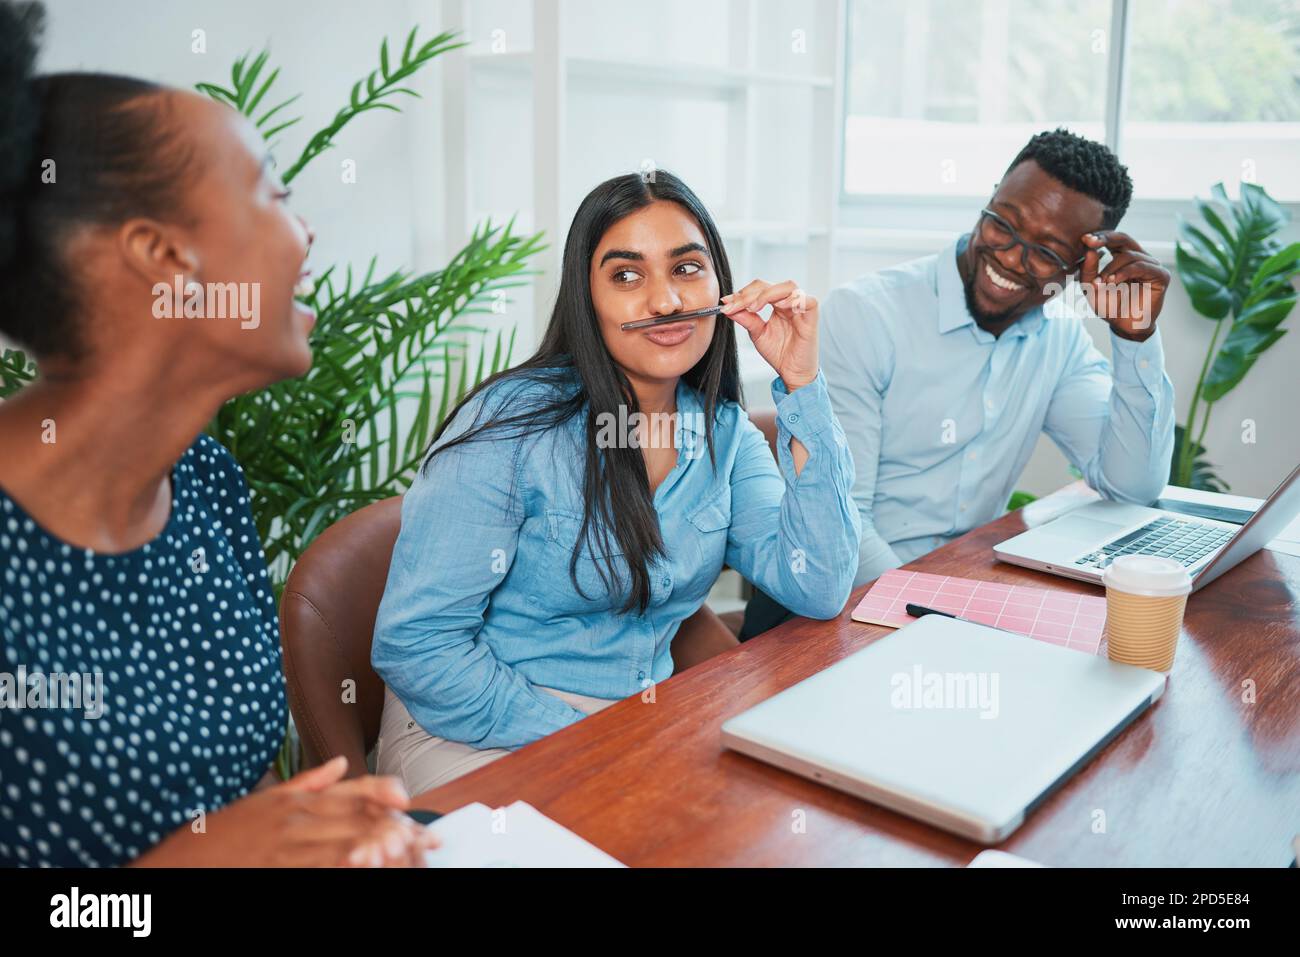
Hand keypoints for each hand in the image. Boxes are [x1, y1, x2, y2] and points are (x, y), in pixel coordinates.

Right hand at [133, 756, 439, 866]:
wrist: (173, 865)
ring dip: (379, 846)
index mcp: (295, 800)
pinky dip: (345, 865)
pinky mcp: (278, 870)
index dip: (385, 795)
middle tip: (424, 837)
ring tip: (406, 849)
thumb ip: (306, 782)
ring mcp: (286, 846)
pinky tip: (365, 865)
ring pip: (345, 842)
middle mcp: (295, 818)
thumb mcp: (261, 801)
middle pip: (358, 818)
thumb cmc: (216, 838)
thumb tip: (340, 764)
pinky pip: (320, 868)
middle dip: (394, 828)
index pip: (352, 790)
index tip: (410, 803)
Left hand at [721, 279, 818, 390]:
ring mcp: (802, 309)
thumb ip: (746, 319)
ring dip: (768, 294)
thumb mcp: (757, 334)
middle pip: (771, 285)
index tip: (726, 302)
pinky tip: (779, 306)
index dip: (742, 293)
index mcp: (777, 304)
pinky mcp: (812, 318)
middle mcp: (789, 303)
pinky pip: (808, 301)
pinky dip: (793, 300)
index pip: (760, 289)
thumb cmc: (779, 353)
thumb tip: (728, 307)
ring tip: (753, 307)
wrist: (792, 373)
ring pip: (788, 287)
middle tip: (735, 305)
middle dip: (750, 293)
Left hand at [1079, 231, 1169, 340]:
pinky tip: (1113, 282)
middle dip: (1105, 239)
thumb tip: (1090, 250)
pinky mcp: (1161, 275)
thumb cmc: (1109, 306)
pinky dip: (1124, 273)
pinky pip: (1141, 266)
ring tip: (1100, 283)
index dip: (1100, 236)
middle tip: (1089, 243)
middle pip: (1124, 238)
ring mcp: (1152, 265)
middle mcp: (1139, 257)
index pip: (1113, 239)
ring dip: (1110, 268)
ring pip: (1129, 255)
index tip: (1084, 239)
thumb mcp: (1091, 288)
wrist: (1124, 326)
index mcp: (1124, 257)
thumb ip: (1088, 270)